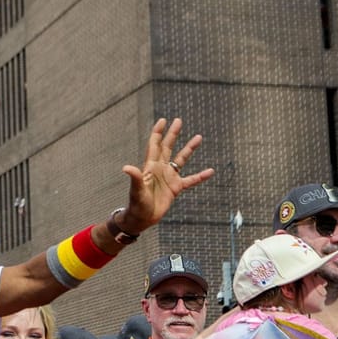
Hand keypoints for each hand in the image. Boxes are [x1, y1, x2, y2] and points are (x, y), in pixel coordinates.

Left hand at [119, 118, 214, 233]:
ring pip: (181, 159)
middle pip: (168, 147)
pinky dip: (200, 176)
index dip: (158, 133)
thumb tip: (126, 168)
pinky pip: (191, 180)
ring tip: (199, 137)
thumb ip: (135, 178)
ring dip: (189, 149)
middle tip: (178, 120)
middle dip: (173, 134)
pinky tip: (210, 171)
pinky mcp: (175, 188)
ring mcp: (169, 177)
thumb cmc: (136, 204)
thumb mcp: (136, 190)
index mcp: (150, 167)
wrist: (142, 218)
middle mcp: (160, 169)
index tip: (163, 120)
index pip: (154, 145)